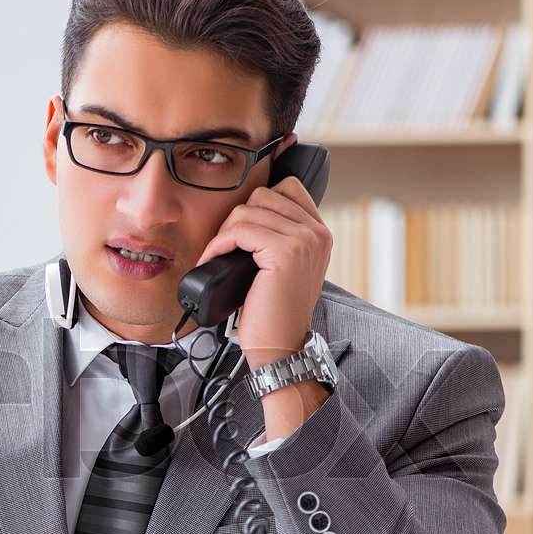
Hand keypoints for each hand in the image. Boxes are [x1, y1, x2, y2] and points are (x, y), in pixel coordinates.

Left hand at [193, 176, 331, 371]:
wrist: (279, 345)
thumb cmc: (274, 311)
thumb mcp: (285, 266)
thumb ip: (278, 235)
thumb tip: (246, 211)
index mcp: (319, 233)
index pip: (286, 188)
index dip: (256, 204)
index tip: (240, 231)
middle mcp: (317, 233)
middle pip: (263, 196)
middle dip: (237, 219)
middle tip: (226, 246)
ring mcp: (303, 240)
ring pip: (247, 211)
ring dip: (224, 233)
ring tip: (218, 255)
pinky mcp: (284, 253)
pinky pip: (238, 231)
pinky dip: (218, 245)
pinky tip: (212, 260)